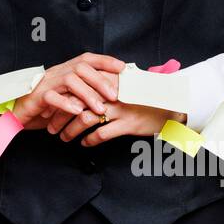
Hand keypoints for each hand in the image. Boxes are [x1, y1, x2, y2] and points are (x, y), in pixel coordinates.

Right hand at [5, 53, 125, 131]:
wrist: (17, 113)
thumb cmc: (46, 107)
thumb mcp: (68, 97)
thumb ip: (84, 92)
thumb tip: (111, 92)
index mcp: (65, 70)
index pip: (87, 58)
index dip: (105, 60)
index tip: (122, 68)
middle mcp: (56, 73)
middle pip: (80, 67)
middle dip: (100, 80)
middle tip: (114, 96)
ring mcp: (46, 84)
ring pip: (69, 80)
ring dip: (87, 94)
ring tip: (99, 109)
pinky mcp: (37, 97)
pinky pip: (52, 97)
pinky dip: (66, 104)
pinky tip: (78, 112)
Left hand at [55, 93, 185, 146]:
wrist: (173, 102)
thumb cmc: (146, 94)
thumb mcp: (124, 84)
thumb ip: (104, 84)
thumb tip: (83, 90)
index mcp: (108, 80)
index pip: (76, 87)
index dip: (60, 98)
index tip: (51, 107)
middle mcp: (111, 92)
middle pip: (75, 103)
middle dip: (59, 116)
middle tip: (51, 127)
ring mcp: (119, 108)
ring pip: (84, 119)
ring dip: (70, 130)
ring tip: (63, 137)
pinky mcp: (127, 124)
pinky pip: (101, 134)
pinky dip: (89, 140)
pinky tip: (84, 143)